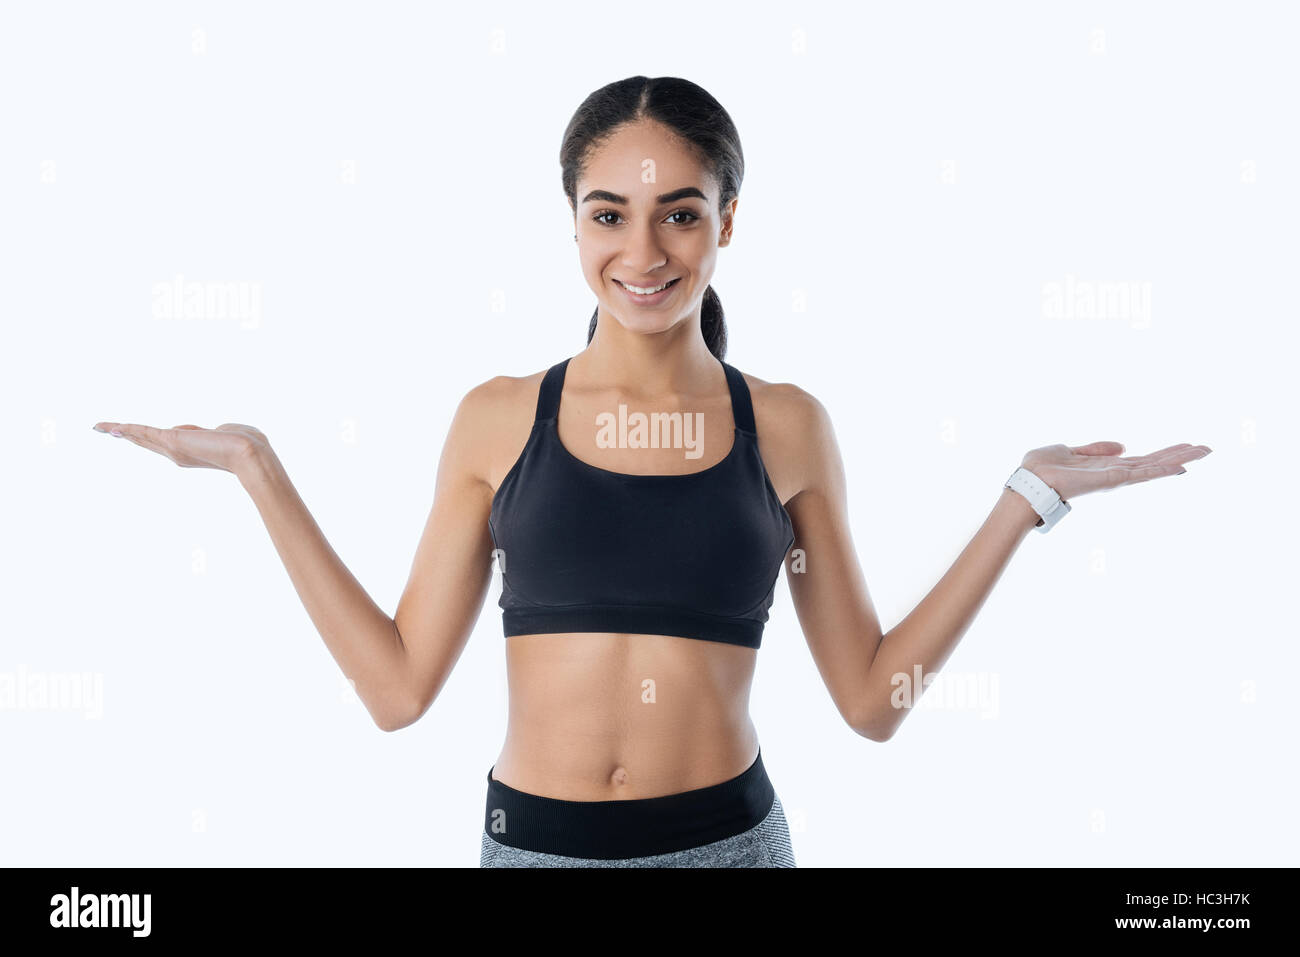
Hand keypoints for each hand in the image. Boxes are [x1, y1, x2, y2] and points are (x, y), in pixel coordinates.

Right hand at [92, 421, 270, 476]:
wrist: (251, 454)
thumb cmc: (248, 443)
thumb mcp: (228, 433)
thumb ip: (214, 432)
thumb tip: (203, 431)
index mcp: (192, 452)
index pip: (165, 442)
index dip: (148, 436)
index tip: (132, 432)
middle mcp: (179, 454)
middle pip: (147, 441)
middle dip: (127, 434)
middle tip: (106, 429)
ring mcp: (175, 450)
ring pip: (142, 437)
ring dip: (121, 430)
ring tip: (101, 426)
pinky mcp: (173, 442)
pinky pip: (145, 432)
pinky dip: (127, 429)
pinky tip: (111, 427)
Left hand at [1019, 441, 1210, 501]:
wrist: (1029, 482)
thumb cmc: (1041, 469)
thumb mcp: (1069, 450)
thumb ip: (1095, 449)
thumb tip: (1122, 445)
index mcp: (1104, 466)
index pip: (1140, 460)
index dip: (1162, 453)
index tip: (1184, 446)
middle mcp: (1114, 474)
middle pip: (1153, 463)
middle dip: (1179, 455)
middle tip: (1207, 448)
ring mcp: (1114, 478)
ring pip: (1153, 468)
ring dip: (1179, 459)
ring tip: (1204, 451)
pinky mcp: (1110, 480)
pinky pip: (1140, 474)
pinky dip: (1161, 470)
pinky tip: (1180, 466)